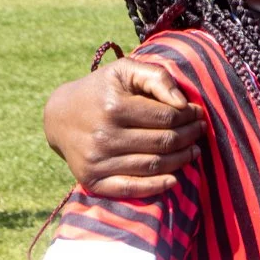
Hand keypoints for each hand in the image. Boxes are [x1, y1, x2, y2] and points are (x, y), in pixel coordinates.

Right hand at [43, 58, 204, 197]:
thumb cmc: (101, 89)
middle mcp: (105, 137)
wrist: (59, 117)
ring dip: (181, 160)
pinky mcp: (92, 181)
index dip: (189, 115)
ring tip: (194, 150)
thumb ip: (157, 77)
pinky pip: (131, 189)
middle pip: (163, 142)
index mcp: (114, 107)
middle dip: (189, 136)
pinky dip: (156, 187)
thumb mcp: (125, 70)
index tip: (198, 113)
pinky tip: (175, 179)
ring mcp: (97, 162)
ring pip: (154, 166)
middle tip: (200, 131)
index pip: (167, 117)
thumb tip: (182, 103)